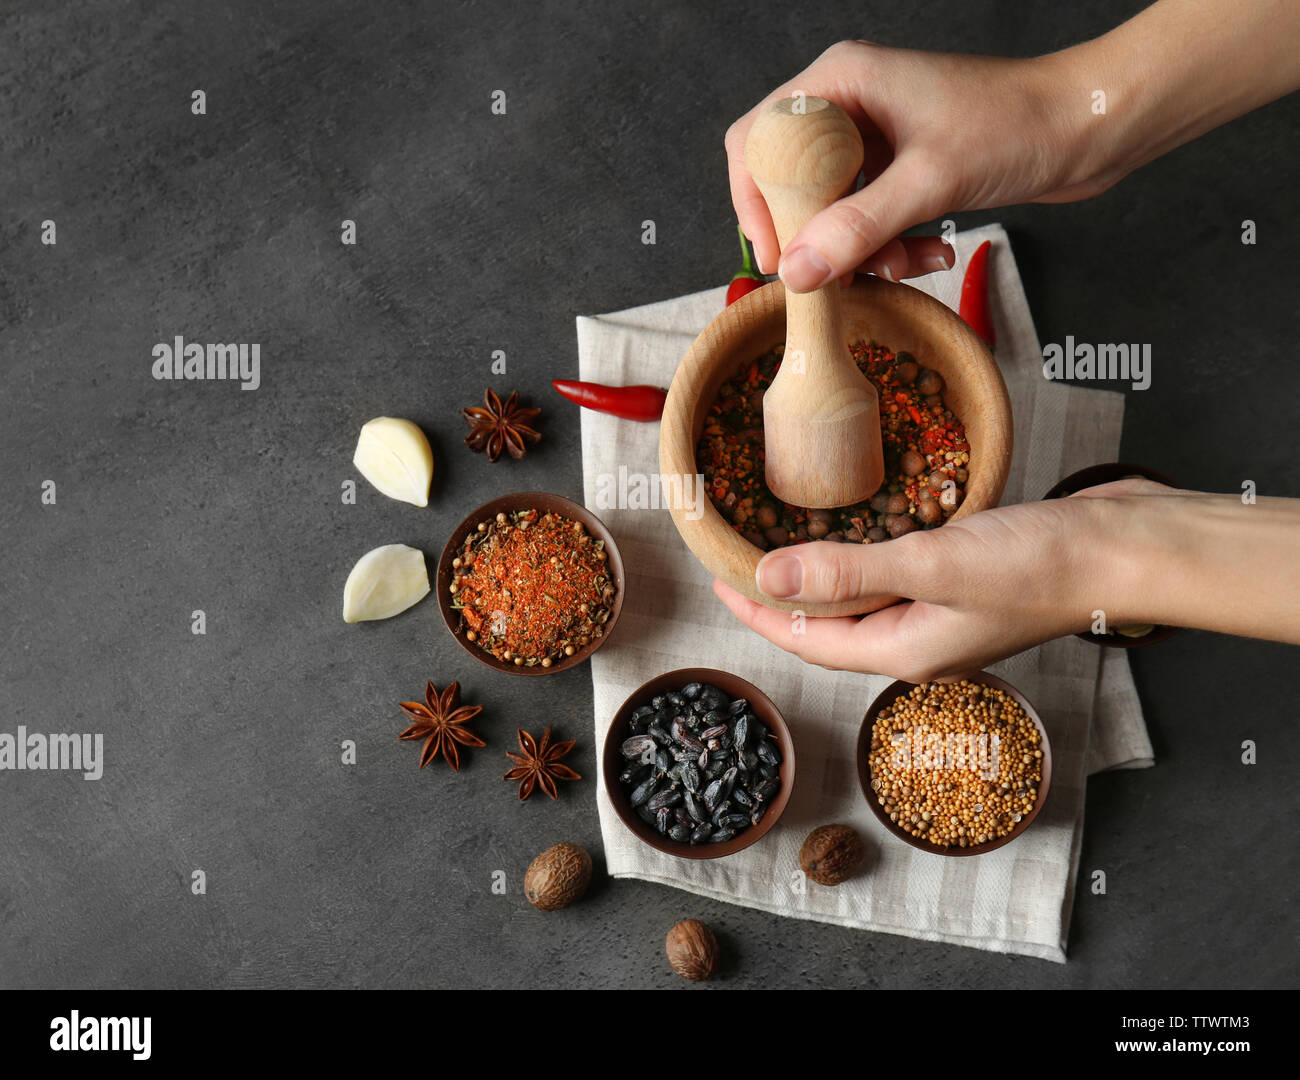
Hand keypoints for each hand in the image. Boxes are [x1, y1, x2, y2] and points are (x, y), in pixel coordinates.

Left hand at [713, 481, 1299, 679]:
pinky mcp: (966, 580)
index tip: (718, 582)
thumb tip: (767, 577)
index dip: (759, 612)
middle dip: (782, 596)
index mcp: (903, 650)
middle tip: (739, 558)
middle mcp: (919, 640)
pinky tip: (859, 529)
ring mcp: (945, 613)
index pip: (808, 640)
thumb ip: (847, 571)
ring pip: (863, 598)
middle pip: (830, 624)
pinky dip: (866, 555)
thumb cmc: (1037, 566)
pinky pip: (896, 574)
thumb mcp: (929, 565)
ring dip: (823, 575)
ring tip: (785, 542)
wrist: (1121, 551)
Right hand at [726, 42, 1074, 288]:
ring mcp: (876, 136)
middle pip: (789, 181)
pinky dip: (890, 245)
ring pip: (831, 209)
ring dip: (861, 249)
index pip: (758, 139)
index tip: (777, 256)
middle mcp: (851, 103)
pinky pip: (868, 218)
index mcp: (843, 81)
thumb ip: (858, 228)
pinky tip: (929, 253)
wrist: (1088, 125)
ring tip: (905, 264)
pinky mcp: (901, 166)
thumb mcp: (931, 182)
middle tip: (838, 273)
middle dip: (817, 235)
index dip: (755, 202)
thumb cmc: (1019, 126)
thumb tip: (798, 270)